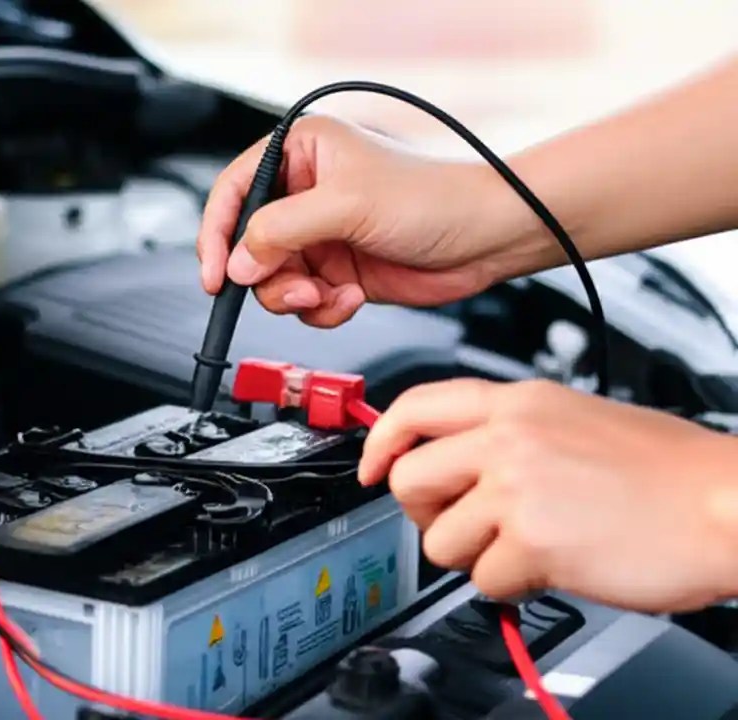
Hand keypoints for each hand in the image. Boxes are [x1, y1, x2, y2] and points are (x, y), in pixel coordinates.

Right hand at [198, 116, 552, 326]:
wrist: (486, 238)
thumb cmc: (434, 197)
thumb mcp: (346, 204)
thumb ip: (282, 230)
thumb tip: (238, 262)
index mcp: (300, 153)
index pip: (235, 191)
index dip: (217, 233)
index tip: (216, 274)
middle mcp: (304, 193)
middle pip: (248, 246)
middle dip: (268, 275)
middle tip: (295, 286)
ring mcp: (319, 235)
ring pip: (272, 280)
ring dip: (297, 296)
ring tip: (330, 292)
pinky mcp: (336, 270)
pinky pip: (303, 301)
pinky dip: (321, 307)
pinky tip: (352, 296)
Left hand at [359, 378, 737, 613]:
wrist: (727, 504)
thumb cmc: (667, 473)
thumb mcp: (575, 420)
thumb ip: (509, 433)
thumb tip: (453, 461)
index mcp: (518, 402)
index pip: (416, 406)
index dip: (380, 442)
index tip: (369, 468)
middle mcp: (509, 438)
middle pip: (406, 479)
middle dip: (425, 514)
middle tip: (461, 525)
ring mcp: (517, 487)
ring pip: (439, 538)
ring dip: (475, 556)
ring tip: (525, 547)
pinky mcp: (532, 540)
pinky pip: (484, 580)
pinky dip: (512, 586)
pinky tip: (553, 566)